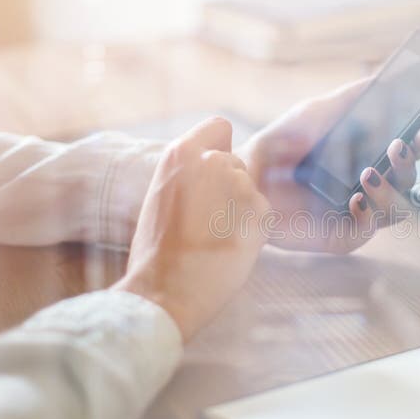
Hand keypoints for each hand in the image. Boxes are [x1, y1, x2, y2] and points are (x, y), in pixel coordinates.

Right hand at [114, 118, 269, 340]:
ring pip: (250, 190)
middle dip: (229, 187)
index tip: (214, 170)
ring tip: (216, 238)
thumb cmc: (156, 252)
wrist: (165, 291)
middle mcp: (213, 161)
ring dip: (241, 209)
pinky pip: (263, 214)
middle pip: (236, 163)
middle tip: (208, 221)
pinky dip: (253, 230)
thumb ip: (188, 175)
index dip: (221, 146)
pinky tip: (231, 248)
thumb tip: (212, 171)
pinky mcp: (261, 211)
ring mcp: (240, 184)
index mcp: (180, 153)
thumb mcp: (161, 196)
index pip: (219, 127)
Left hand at [237, 79, 419, 253]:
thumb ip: (350, 97)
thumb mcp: (315, 113)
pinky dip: (368, 213)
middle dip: (409, 164)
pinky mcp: (342, 236)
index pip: (408, 153)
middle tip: (398, 147)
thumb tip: (384, 78)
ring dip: (391, 190)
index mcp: (370, 157)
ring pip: (397, 209)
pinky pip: (368, 230)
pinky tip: (355, 198)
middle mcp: (371, 187)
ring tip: (368, 172)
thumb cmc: (281, 143)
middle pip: (409, 181)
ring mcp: (359, 213)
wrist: (246, 174)